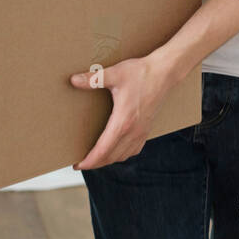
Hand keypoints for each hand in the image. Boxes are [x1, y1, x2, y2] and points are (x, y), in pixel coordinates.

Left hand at [68, 50, 173, 170]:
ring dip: (108, 160)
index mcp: (123, 121)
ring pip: (123, 156)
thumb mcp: (115, 74)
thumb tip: (73, 80)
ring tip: (95, 158)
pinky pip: (133, 150)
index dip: (89, 161)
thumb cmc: (141, 73)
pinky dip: (121, 154)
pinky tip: (116, 150)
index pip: (103, 150)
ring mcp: (141, 132)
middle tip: (80, 163)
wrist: (164, 73)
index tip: (78, 165)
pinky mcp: (147, 129)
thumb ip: (93, 79)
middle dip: (95, 163)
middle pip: (111, 157)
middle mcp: (133, 131)